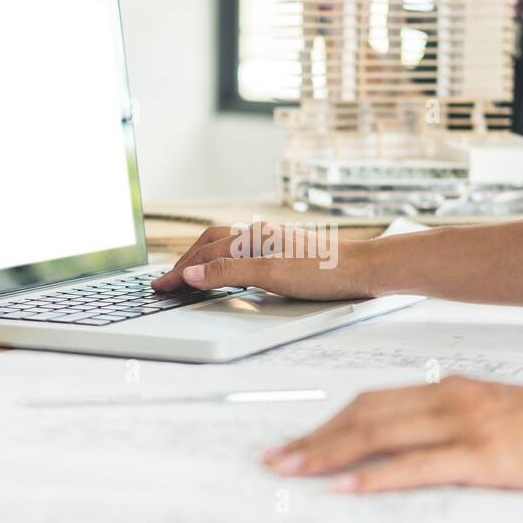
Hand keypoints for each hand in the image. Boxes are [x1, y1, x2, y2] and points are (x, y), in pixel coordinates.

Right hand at [151, 220, 379, 299]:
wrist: (363, 269)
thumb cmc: (323, 272)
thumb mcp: (270, 275)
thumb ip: (228, 273)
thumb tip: (191, 273)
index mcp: (251, 238)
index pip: (204, 255)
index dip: (179, 272)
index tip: (160, 287)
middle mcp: (259, 234)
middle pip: (210, 243)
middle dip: (186, 261)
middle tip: (167, 281)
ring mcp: (271, 241)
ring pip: (226, 245)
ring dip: (203, 257)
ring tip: (189, 273)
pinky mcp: (283, 250)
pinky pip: (241, 251)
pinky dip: (222, 259)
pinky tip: (228, 269)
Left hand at [262, 376, 522, 492]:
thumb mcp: (494, 417)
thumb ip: (452, 425)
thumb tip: (408, 447)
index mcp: (451, 389)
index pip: (374, 401)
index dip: (330, 420)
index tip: (298, 439)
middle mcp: (451, 398)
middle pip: (365, 414)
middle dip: (315, 437)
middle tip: (277, 458)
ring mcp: (467, 424)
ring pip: (381, 433)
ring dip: (330, 453)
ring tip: (295, 470)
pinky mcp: (485, 454)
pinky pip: (419, 465)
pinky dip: (378, 475)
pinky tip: (350, 486)